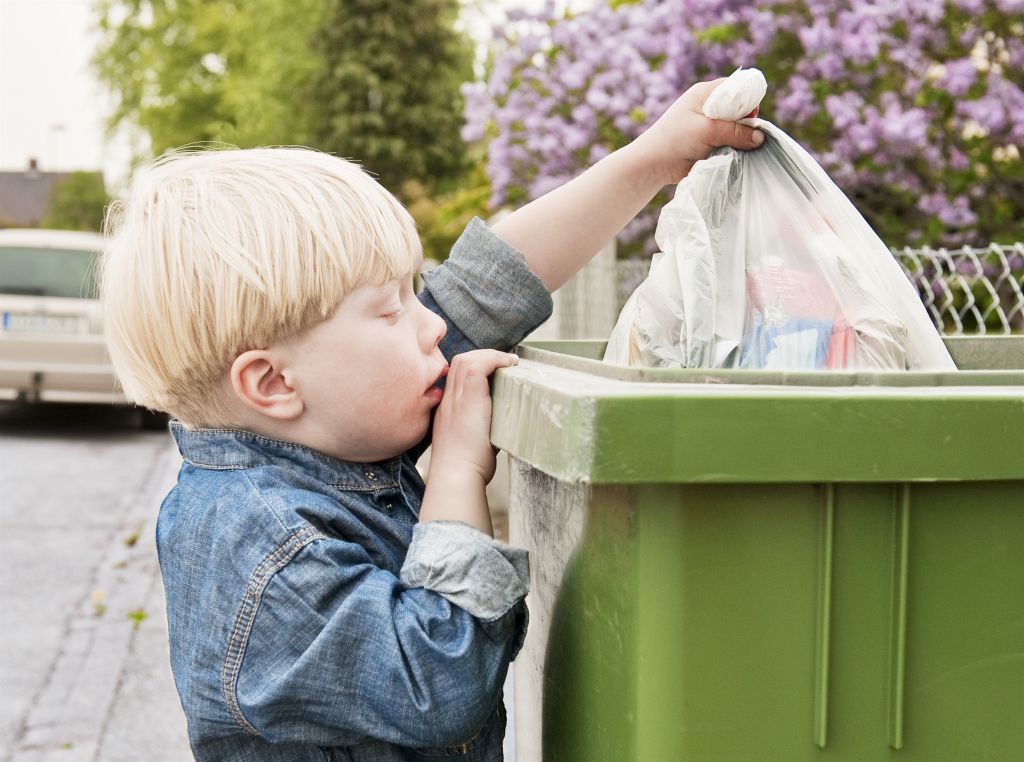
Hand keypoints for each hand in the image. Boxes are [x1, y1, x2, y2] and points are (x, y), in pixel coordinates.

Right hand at [428, 349, 518, 483]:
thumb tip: (500, 427)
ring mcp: (456, 400)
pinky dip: (494, 360)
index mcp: (447, 410)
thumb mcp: (468, 444)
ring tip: (509, 362)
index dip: (474, 365)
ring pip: (467, 361)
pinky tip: (509, 364)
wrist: (456, 477)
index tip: (492, 370)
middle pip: (460, 363)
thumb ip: (479, 430)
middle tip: (503, 362)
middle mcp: (449, 401)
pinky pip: (478, 368)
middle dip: (483, 356)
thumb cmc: (465, 468)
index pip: (455, 376)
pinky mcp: (468, 402)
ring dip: (490, 356)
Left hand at [631, 78, 763, 185]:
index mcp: (705, 93)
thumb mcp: (707, 130)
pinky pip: (729, 143)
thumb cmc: (675, 140)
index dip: (747, 99)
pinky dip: (733, 148)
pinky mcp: (708, 143)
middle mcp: (708, 107)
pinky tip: (734, 155)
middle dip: (745, 121)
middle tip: (744, 135)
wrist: (652, 165)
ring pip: (735, 128)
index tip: (751, 115)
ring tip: (739, 148)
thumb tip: (761, 137)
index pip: (736, 87)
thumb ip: (735, 132)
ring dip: (739, 138)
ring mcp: (708, 126)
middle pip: (739, 109)